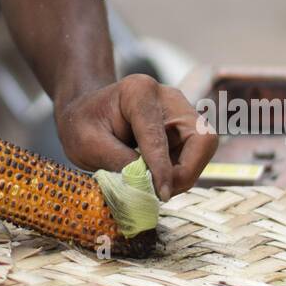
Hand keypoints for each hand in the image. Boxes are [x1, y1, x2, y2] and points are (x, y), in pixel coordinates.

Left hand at [54, 74, 216, 202]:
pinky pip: (195, 153)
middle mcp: (167, 97)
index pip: (158, 135)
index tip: (162, 194)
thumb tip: (148, 185)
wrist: (87, 113)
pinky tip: (157, 176)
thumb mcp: (87, 144)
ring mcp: (180, 110)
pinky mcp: (184, 126)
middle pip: (200, 137)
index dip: (162, 168)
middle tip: (162, 193)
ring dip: (185, 173)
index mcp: (138, 92)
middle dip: (186, 170)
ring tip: (154, 185)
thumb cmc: (82, 124)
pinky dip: (181, 170)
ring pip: (202, 147)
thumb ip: (118, 162)